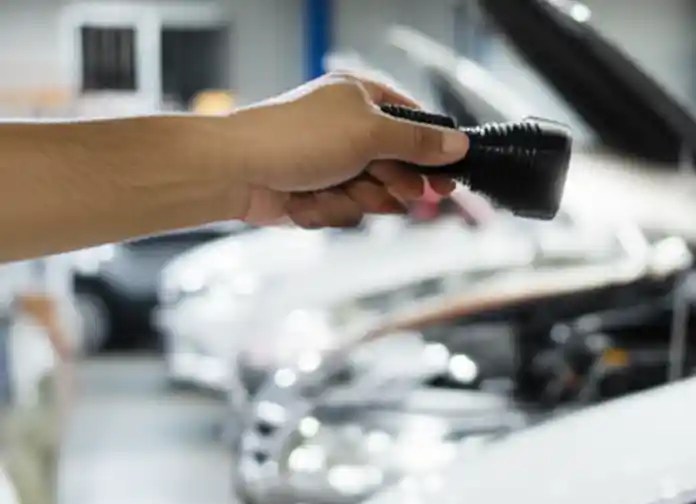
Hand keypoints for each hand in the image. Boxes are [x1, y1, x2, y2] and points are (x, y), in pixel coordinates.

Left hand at [226, 72, 469, 227]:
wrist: (234, 171)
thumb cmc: (295, 139)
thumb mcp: (370, 134)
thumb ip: (419, 143)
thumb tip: (459, 144)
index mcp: (361, 98)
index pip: (414, 122)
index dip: (432, 152)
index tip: (447, 177)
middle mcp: (348, 128)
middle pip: (398, 166)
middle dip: (392, 184)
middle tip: (398, 192)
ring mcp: (331, 162)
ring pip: (373, 194)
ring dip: (357, 200)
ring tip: (335, 190)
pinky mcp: (316, 192)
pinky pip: (345, 210)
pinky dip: (329, 210)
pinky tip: (309, 201)